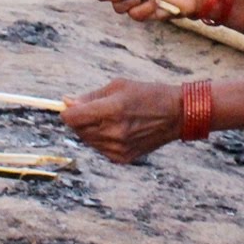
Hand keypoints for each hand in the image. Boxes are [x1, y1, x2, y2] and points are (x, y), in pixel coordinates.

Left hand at [61, 78, 182, 162]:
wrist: (176, 114)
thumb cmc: (147, 95)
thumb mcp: (118, 86)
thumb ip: (90, 96)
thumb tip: (67, 102)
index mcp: (112, 110)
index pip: (72, 117)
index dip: (67, 111)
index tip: (69, 106)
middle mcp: (114, 131)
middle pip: (77, 130)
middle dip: (79, 119)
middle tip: (93, 109)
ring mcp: (118, 147)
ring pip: (87, 140)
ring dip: (90, 129)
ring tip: (109, 118)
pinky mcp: (123, 158)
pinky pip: (100, 149)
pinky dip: (101, 139)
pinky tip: (116, 130)